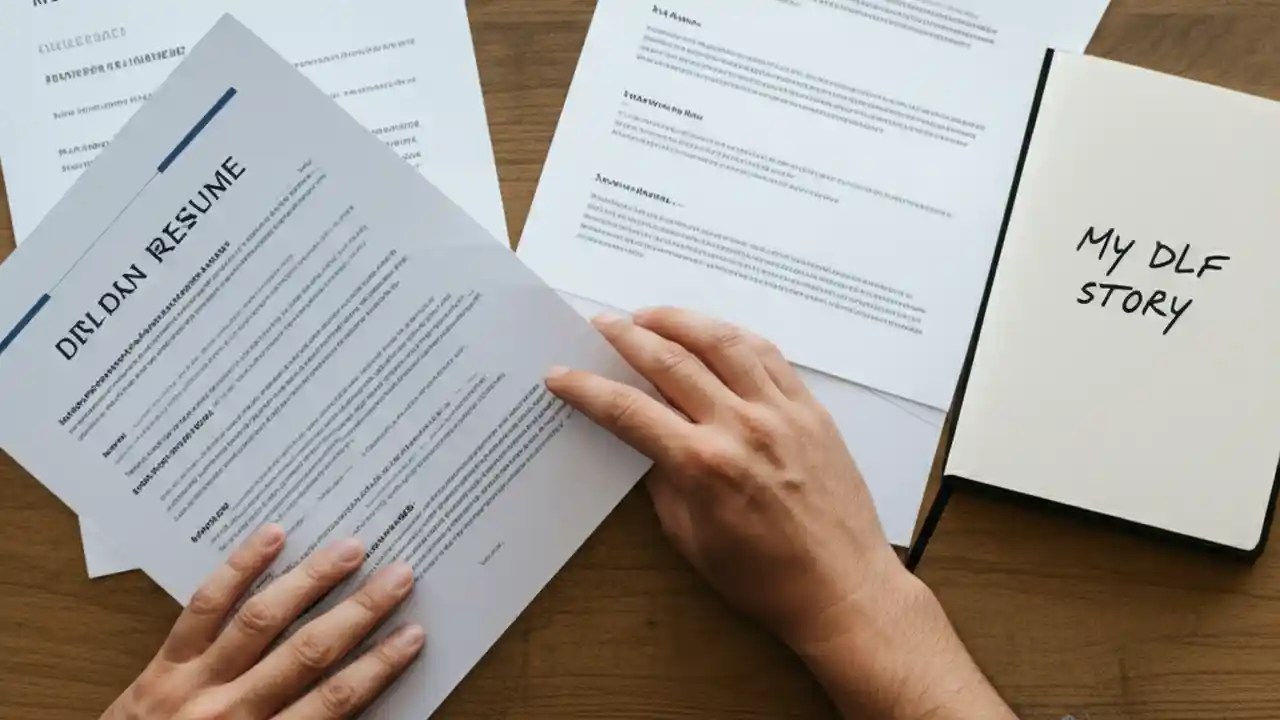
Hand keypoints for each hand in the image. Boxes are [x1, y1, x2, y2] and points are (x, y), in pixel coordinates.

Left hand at [103, 526, 423, 719]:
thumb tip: (350, 695)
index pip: (334, 702)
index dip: (378, 665)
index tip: (413, 634)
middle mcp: (232, 711)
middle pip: (308, 652)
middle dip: (360, 612)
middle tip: (399, 575)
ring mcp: (194, 682)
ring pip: (262, 620)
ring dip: (311, 580)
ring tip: (350, 548)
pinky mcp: (164, 662)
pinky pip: (204, 606)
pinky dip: (239, 568)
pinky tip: (272, 537)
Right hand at [547, 308, 1013, 718]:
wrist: (843, 587)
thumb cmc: (763, 579)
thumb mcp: (692, 539)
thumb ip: (664, 482)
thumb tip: (644, 441)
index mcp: (702, 465)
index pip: (629, 410)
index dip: (587, 387)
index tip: (561, 373)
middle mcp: (740, 426)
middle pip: (670, 360)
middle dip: (626, 336)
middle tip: (600, 322)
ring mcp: (780, 412)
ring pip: (722, 341)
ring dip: (679, 320)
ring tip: (650, 315)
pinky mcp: (811, 409)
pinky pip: (767, 355)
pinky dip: (733, 335)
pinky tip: (712, 332)